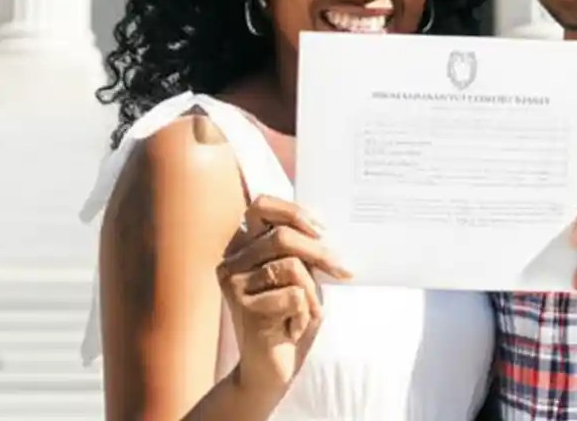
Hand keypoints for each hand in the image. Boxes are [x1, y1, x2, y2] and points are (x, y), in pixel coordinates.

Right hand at [216, 195, 350, 395]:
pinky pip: (293, 296)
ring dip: (312, 294)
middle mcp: (231, 261)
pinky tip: (291, 330)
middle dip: (321, 253)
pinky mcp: (243, 307)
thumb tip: (326, 227)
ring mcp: (234, 283)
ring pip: (293, 267)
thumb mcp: (298, 277)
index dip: (294, 211)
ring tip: (305, 314)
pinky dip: (303, 314)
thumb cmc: (289, 319)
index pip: (261, 206)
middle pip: (283, 236)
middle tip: (345, 271)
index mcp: (242, 247)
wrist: (270, 370)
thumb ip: (301, 251)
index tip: (323, 230)